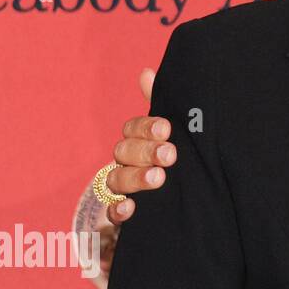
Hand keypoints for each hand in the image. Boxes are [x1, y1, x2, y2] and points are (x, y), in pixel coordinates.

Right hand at [102, 67, 169, 226]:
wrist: (176, 205)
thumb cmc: (169, 160)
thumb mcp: (171, 135)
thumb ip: (162, 105)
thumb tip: (146, 72)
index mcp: (138, 141)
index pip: (133, 128)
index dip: (147, 127)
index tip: (167, 129)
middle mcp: (125, 163)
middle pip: (123, 151)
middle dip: (145, 151)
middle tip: (170, 155)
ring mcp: (122, 189)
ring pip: (115, 179)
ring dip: (135, 177)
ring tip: (158, 178)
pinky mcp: (123, 216)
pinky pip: (111, 214)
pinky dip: (119, 210)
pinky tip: (131, 208)